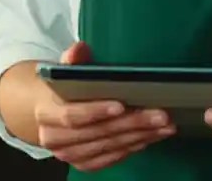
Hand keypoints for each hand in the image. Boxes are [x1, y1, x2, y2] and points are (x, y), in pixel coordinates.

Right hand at [34, 42, 176, 171]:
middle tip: (160, 114)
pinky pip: (111, 158)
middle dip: (132, 123)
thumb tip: (80, 48)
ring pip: (108, 147)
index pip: (71, 116)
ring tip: (164, 125)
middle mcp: (54, 138)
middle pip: (98, 133)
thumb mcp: (63, 69)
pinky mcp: (82, 163)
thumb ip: (72, 58)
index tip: (121, 105)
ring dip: (140, 137)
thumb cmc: (60, 88)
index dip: (96, 112)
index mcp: (47, 113)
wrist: (46, 110)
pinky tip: (151, 136)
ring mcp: (68, 154)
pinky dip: (133, 147)